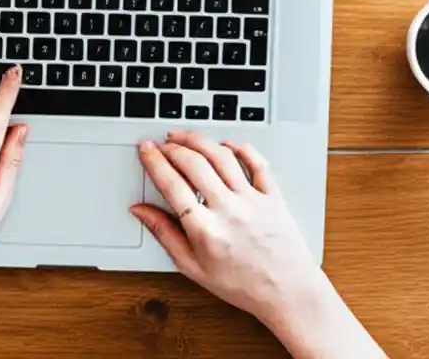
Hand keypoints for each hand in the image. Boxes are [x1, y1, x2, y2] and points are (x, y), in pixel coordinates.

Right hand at [131, 131, 382, 357]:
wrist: (288, 292)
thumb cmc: (242, 285)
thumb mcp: (193, 268)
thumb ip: (164, 234)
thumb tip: (140, 211)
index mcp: (205, 229)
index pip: (171, 184)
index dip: (154, 162)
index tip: (146, 150)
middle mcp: (228, 209)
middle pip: (194, 163)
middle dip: (172, 147)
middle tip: (160, 142)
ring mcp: (253, 200)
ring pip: (221, 156)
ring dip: (198, 140)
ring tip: (183, 136)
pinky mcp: (273, 196)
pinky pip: (257, 162)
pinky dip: (240, 147)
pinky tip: (226, 144)